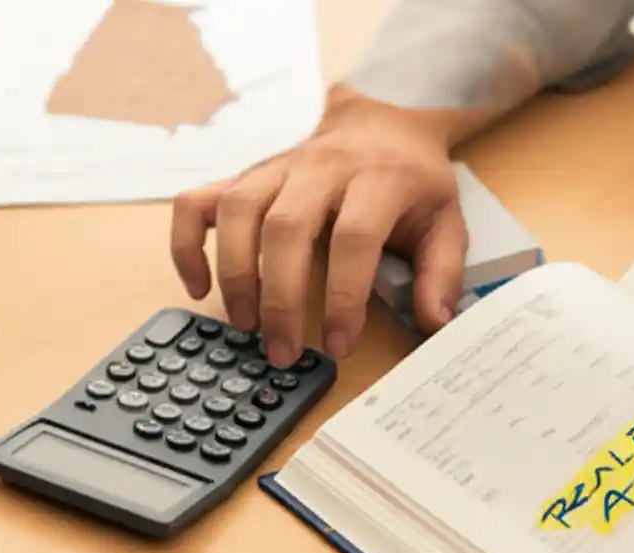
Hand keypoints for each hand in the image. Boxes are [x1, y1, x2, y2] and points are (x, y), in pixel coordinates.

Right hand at [170, 86, 476, 367]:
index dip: (344, 297)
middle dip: (280, 296)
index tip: (340, 345)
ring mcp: (277, 168)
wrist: (383, 121)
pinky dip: (187, 244)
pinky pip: (197, 201)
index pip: (354, 238)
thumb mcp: (446, 222)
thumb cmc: (412, 183)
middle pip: (286, 227)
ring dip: (234, 273)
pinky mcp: (245, 174)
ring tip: (245, 325)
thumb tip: (432, 322)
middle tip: (283, 350)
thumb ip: (441, 273)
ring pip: (238, 211)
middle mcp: (321, 167)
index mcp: (378, 178)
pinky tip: (198, 287)